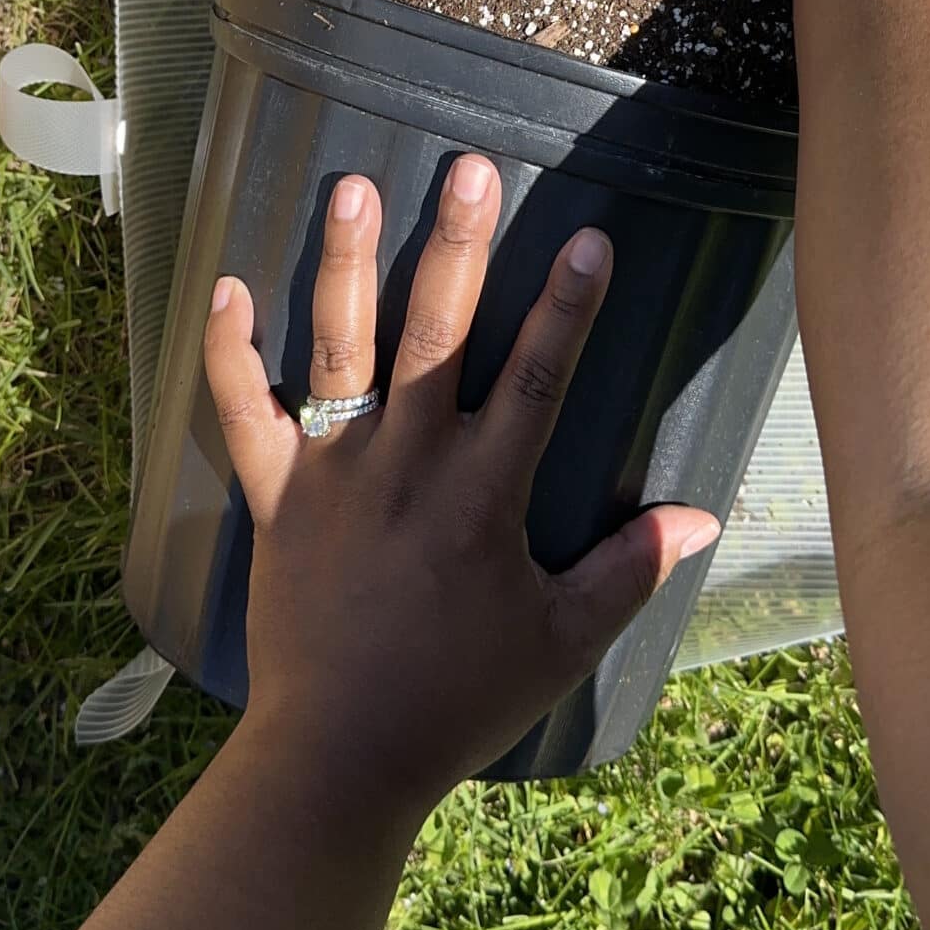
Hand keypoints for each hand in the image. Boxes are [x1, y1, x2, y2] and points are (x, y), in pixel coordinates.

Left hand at [203, 155, 719, 814]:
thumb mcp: (564, 643)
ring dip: (345, 264)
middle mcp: (408, 463)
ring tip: (350, 185)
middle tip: (469, 171)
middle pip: (436, 334)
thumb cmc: (460, 698)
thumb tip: (703, 519)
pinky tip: (226, 287)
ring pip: (340, 350)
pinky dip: (230, 355)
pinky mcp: (276, 499)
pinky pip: (244, 416)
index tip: (588, 236)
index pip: (538, 377)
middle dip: (457, 246)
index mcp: (483, 492)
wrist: (339, 758)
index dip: (567, 306)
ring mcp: (333, 474)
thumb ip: (630, 572)